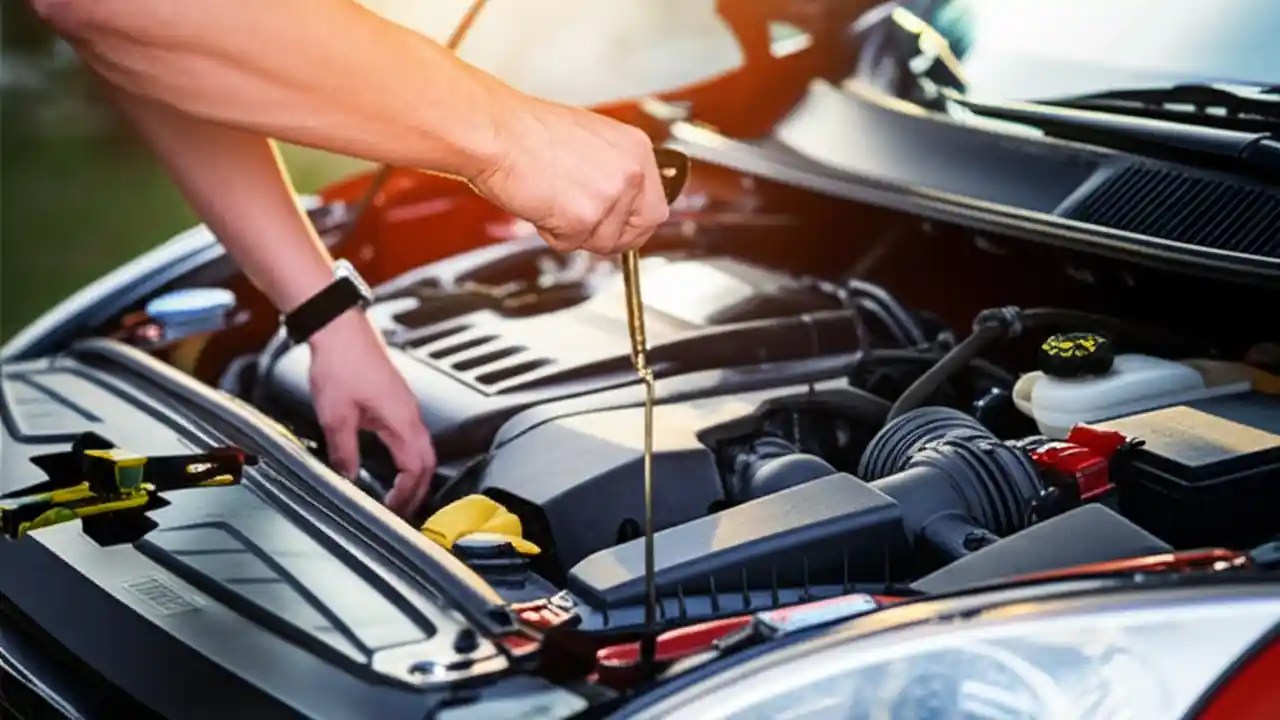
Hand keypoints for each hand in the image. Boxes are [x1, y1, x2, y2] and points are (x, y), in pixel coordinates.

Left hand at [308, 310, 435, 518]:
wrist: (339, 329)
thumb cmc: (342, 362)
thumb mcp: (336, 415)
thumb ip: (344, 452)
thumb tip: (348, 476)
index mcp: (401, 420)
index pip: (415, 468)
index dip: (406, 494)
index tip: (393, 510)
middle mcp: (409, 413)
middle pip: (426, 461)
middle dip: (417, 490)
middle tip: (402, 510)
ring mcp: (404, 405)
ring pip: (420, 448)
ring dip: (412, 474)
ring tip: (397, 493)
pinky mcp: (394, 399)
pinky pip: (410, 435)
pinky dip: (405, 457)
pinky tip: (389, 461)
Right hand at [469, 97, 669, 254]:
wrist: (497, 132)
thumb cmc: (528, 131)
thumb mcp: (589, 141)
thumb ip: (612, 171)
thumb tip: (617, 203)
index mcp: (636, 148)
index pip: (655, 205)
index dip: (634, 223)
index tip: (621, 228)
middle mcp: (631, 172)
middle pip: (641, 230)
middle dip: (615, 239)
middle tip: (587, 229)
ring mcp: (610, 196)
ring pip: (603, 242)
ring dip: (575, 233)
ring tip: (551, 200)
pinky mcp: (584, 218)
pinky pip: (572, 244)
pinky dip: (552, 234)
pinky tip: (541, 204)